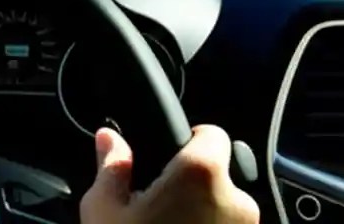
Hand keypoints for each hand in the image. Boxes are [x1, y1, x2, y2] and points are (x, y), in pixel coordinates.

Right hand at [81, 125, 258, 223]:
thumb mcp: (106, 211)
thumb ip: (112, 167)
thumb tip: (108, 138)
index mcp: (201, 175)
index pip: (212, 133)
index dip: (190, 140)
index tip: (171, 158)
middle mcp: (237, 200)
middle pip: (218, 173)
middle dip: (193, 185)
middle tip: (161, 207)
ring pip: (226, 206)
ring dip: (205, 212)